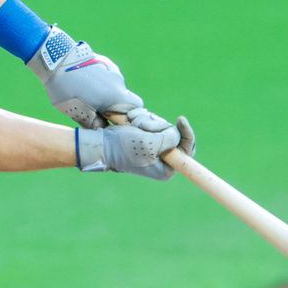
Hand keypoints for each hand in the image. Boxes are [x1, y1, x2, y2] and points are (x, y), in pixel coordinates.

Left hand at [27, 27, 141, 128]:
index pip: (136, 110)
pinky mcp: (104, 61)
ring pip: (116, 87)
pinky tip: (86, 84)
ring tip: (88, 97)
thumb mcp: (77, 112)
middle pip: (126, 99)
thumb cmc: (67, 89)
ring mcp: (112, 69)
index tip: (117, 124)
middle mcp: (119, 81)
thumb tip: (102, 130)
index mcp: (116, 96)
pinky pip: (108, 76)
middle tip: (101, 114)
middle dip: (117, 108)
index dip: (130, 119)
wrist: (56, 59)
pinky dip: (102, 83)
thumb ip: (94, 124)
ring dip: (107, 95)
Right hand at [75, 112, 196, 179]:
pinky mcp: (145, 136)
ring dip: (146, 121)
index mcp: (166, 168)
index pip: (186, 149)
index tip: (180, 119)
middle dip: (157, 126)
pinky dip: (141, 118)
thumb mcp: (150, 144)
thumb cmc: (122, 148)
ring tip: (132, 127)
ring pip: (161, 125)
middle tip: (141, 128)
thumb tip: (177, 132)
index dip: (186, 132)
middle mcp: (162, 159)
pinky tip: (130, 122)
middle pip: (173, 133)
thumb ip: (169, 138)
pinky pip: (151, 121)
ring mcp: (153, 147)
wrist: (101, 143)